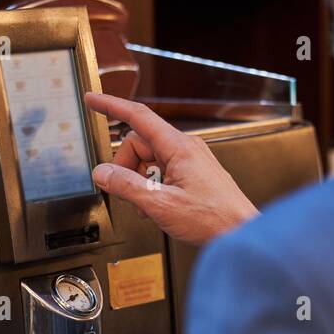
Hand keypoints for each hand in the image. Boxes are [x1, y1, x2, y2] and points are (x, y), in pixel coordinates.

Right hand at [85, 92, 258, 245]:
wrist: (240, 233)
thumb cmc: (213, 219)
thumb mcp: (160, 204)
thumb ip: (127, 186)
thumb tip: (103, 173)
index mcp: (178, 147)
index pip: (137, 116)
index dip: (111, 106)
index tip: (93, 100)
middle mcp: (186, 148)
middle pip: (140, 144)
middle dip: (127, 168)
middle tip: (127, 193)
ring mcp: (191, 161)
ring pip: (150, 161)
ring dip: (140, 182)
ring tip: (148, 206)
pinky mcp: (194, 174)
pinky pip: (163, 172)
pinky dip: (153, 188)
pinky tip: (158, 207)